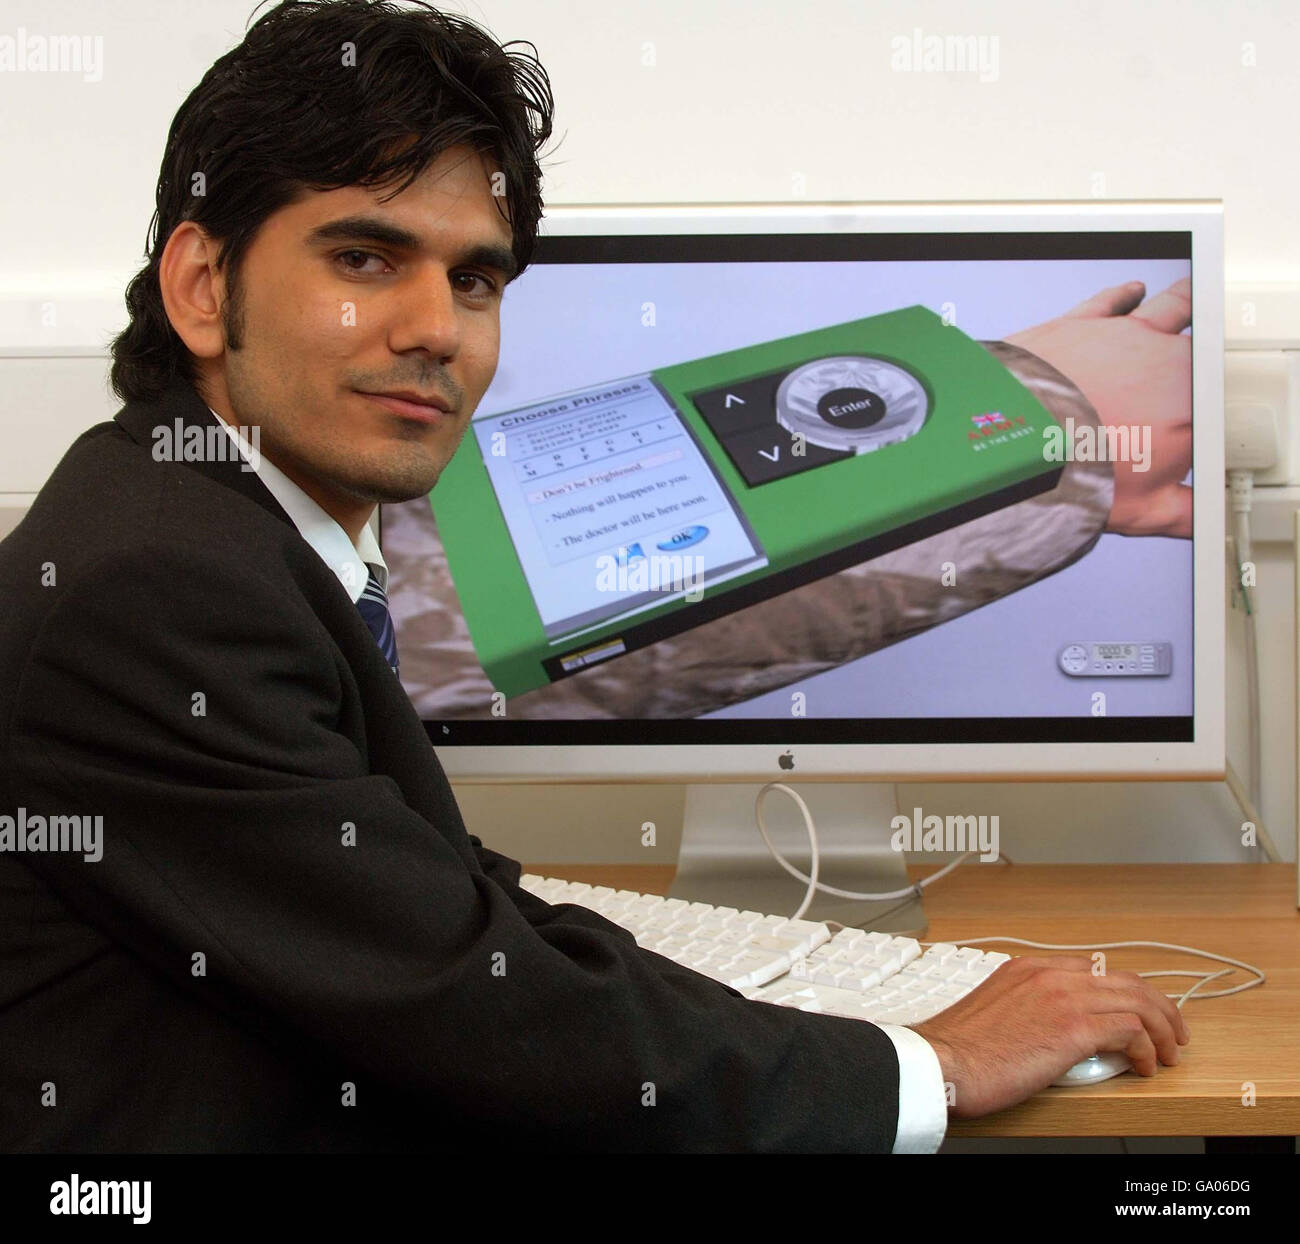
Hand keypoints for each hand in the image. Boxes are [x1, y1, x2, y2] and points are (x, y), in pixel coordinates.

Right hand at [911, 954, 1189, 1118]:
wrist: (942, 1061)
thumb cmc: (960, 1048)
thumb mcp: (995, 1009)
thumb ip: (1028, 1007)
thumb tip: (1053, 1030)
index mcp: (1029, 967)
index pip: (1096, 970)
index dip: (1126, 992)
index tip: (1136, 1013)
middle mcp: (1050, 974)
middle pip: (1126, 980)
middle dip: (1158, 1007)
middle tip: (1170, 1033)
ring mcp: (1064, 997)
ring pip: (1138, 1001)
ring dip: (1162, 1029)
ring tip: (1168, 1053)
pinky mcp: (1074, 1028)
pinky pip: (1131, 1030)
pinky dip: (1147, 1049)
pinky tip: (1145, 1067)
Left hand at [1005, 279, 1191, 538]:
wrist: (1014, 444)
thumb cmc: (1076, 472)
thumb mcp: (1144, 510)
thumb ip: (1185, 511)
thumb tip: (1202, 518)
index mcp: (1189, 405)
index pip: (1216, 403)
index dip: (1207, 414)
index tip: (1199, 427)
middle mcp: (1165, 361)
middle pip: (1198, 351)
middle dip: (1200, 361)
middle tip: (1201, 368)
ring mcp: (1124, 338)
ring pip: (1172, 308)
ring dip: (1188, 304)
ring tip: (1195, 301)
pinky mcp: (1081, 323)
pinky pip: (1113, 300)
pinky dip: (1127, 293)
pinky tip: (1134, 290)